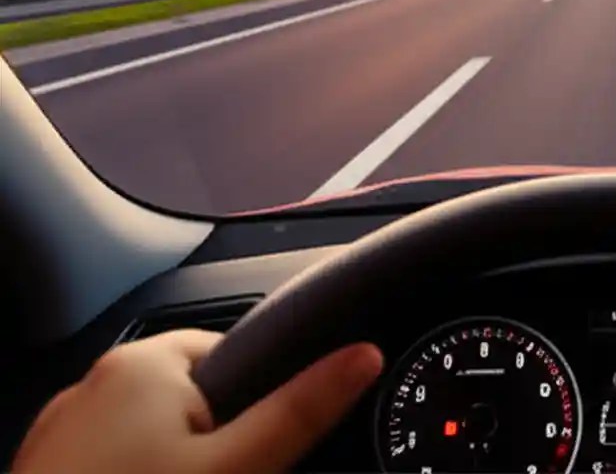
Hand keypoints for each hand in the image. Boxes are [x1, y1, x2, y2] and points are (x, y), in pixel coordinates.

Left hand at [12, 329, 382, 473]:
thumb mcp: (237, 469)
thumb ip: (299, 411)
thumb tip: (362, 357)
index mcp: (143, 363)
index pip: (233, 357)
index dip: (259, 406)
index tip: (257, 454)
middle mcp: (94, 385)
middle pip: (193, 405)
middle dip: (215, 447)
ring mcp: (63, 433)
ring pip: (152, 442)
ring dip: (176, 469)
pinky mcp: (48, 472)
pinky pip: (117, 466)